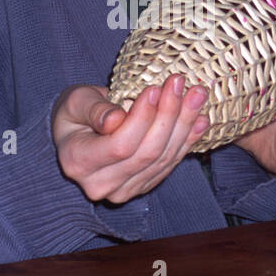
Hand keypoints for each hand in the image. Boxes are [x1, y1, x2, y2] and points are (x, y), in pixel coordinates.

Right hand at [51, 74, 208, 203]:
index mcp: (77, 161)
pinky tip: (200, 119)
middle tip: (180, 85)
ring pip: (162, 160)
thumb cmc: (76, 113)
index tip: (155, 89)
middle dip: (168, 116)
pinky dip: (187, 140)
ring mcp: (123, 191)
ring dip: (184, 126)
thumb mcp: (76, 101)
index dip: (142, 118)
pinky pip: (169, 164)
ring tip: (196, 95)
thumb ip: (94, 108)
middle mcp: (100, 184)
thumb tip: (117, 118)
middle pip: (146, 154)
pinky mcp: (142, 187)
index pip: (119, 145)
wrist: (78, 135)